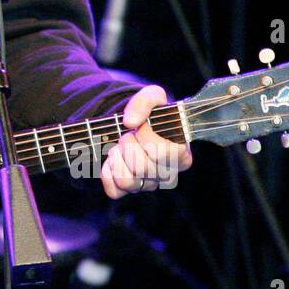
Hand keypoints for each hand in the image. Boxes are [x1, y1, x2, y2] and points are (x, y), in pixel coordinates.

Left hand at [100, 85, 192, 199]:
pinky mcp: (128, 191)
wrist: (134, 126)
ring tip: (120, 147)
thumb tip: (130, 122)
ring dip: (117, 159)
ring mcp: (147, 185)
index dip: (146, 137)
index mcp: (181, 156)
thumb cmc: (150, 115)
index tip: (142, 126)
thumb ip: (145, 101)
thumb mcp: (153, 97)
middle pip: (142, 167)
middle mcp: (167, 175)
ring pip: (127, 181)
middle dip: (128, 145)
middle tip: (128, 135)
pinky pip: (114, 191)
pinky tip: (114, 159)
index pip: (161, 153)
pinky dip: (107, 173)